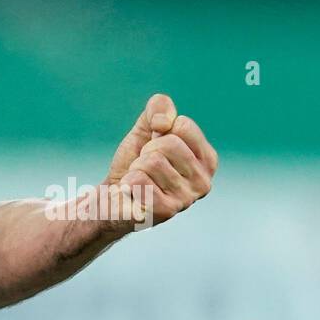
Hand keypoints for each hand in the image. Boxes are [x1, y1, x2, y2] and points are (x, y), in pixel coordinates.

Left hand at [104, 94, 218, 228]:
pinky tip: (133, 193)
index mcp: (206, 159)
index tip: (154, 146)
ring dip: (136, 167)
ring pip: (152, 162)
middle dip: (147, 150)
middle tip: (144, 166)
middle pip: (169, 144)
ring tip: (139, 180)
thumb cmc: (134, 161)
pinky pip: (139, 181)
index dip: (159, 131)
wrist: (114, 196)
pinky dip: (128, 182)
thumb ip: (159, 108)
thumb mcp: (146, 127)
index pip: (184, 126)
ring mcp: (186, 199)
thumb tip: (163, 124)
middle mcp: (203, 182)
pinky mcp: (165, 211)